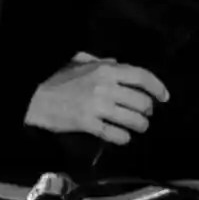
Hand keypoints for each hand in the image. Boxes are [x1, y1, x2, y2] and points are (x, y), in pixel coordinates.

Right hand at [24, 52, 168, 145]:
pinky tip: (121, 137)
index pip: (142, 76)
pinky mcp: (89, 125)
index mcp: (105, 70)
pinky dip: (123, 138)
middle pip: (142, 102)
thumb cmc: (55, 78)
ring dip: (140, 126)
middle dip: (147, 111)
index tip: (164, 97)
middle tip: (145, 114)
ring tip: (137, 127)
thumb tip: (117, 63)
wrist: (33, 96)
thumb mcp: (77, 62)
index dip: (158, 87)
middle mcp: (106, 87)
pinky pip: (116, 135)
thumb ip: (99, 61)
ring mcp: (98, 107)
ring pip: (134, 121)